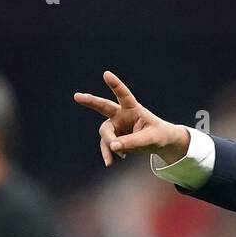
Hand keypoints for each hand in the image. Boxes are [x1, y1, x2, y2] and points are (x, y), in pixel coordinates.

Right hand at [73, 72, 189, 167]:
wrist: (158, 143)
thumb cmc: (158, 135)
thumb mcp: (150, 139)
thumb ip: (132, 142)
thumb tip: (113, 146)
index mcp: (133, 108)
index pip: (124, 95)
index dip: (115, 85)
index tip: (106, 74)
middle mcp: (121, 114)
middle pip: (104, 106)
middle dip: (91, 101)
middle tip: (77, 96)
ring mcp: (116, 126)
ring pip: (105, 133)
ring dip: (108, 144)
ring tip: (111, 159)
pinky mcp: (114, 137)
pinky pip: (107, 146)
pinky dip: (108, 154)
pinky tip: (110, 162)